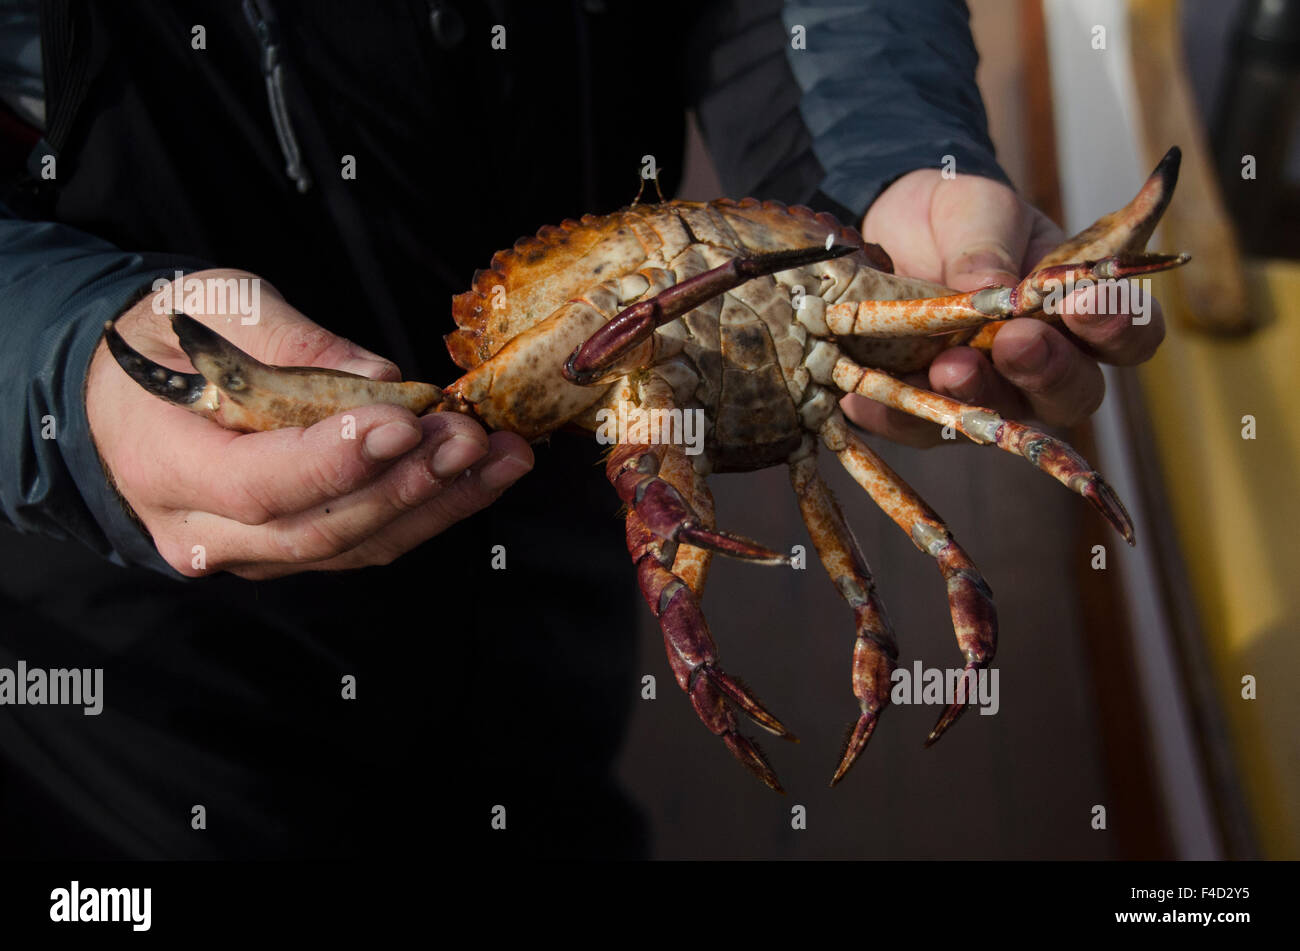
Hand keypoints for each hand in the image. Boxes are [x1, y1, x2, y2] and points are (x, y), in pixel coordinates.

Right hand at [86, 269, 532, 578]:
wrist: (132, 390)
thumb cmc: (170, 341)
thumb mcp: (216, 307)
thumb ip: (294, 343)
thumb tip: (382, 378)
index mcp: (162, 463)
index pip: (255, 483)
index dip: (335, 460)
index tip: (404, 423)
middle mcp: (203, 529)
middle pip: (317, 530)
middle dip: (405, 484)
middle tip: (469, 437)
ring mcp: (250, 551)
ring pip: (355, 546)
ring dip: (438, 502)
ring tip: (500, 455)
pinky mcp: (293, 551)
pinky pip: (368, 542)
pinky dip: (432, 508)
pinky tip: (483, 473)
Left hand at [846, 170, 1165, 446]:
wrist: (889, 227)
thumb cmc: (958, 217)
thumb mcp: (977, 213)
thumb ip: (989, 248)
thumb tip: (991, 287)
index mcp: (1079, 313)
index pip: (1128, 336)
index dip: (1117, 326)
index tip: (1087, 301)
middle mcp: (1045, 367)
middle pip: (1072, 394)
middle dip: (1045, 370)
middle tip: (1015, 342)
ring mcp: (989, 397)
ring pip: (998, 420)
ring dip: (976, 396)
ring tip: (949, 367)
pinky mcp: (926, 414)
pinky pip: (915, 429)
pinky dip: (893, 415)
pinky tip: (865, 399)